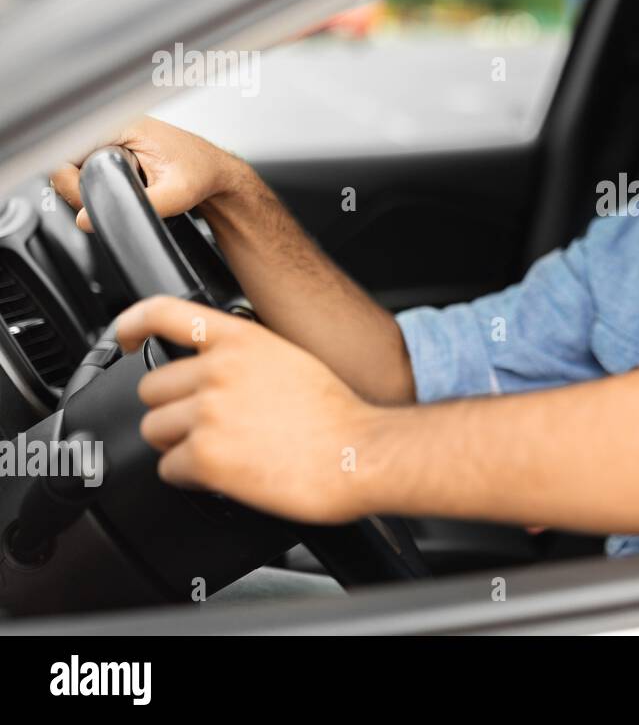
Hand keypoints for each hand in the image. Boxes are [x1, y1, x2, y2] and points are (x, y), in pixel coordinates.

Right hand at [50, 117, 248, 232]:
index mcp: (125, 124)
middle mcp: (114, 124)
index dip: (70, 177)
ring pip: (72, 162)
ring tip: (113, 194)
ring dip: (83, 185)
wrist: (215, 172)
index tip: (87, 195)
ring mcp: (110, 134)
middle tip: (100, 202)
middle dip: (76, 186)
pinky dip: (91, 181)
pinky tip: (112, 188)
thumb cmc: (202, 174)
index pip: (70, 146)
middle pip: (65, 157)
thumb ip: (135, 207)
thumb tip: (88, 219)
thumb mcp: (176, 195)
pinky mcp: (111, 145)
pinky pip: (84, 164)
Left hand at [116, 296, 384, 523]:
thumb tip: (214, 372)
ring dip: (179, 445)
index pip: (165, 314)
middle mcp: (219, 371)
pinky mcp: (205, 457)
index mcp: (241, 341)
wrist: (359, 454)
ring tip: (221, 451)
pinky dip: (191, 477)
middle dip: (173, 410)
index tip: (126, 338)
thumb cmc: (340, 415)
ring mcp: (208, 413)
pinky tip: (225, 474)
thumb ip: (246, 358)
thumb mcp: (292, 360)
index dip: (133, 323)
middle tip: (207, 426)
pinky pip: (169, 469)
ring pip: (155, 430)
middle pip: (152, 388)